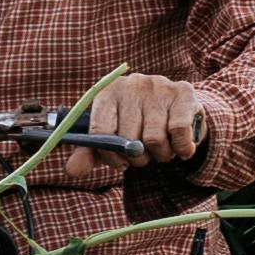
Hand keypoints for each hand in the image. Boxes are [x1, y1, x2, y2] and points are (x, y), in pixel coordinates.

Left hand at [81, 71, 222, 163]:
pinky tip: (180, 146)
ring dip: (160, 155)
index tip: (121, 163)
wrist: (178, 111)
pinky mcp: (183, 92)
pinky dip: (181, 148)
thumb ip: (90, 154)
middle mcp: (132, 85)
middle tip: (145, 155)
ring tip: (161, 149)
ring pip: (154, 138)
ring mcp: (158, 86)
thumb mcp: (112, 139)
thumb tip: (72, 170)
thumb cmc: (139, 126)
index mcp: (108, 93)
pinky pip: (178, 131)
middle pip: (129, 138)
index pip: (100, 131)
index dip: (110, 155)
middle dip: (138, 158)